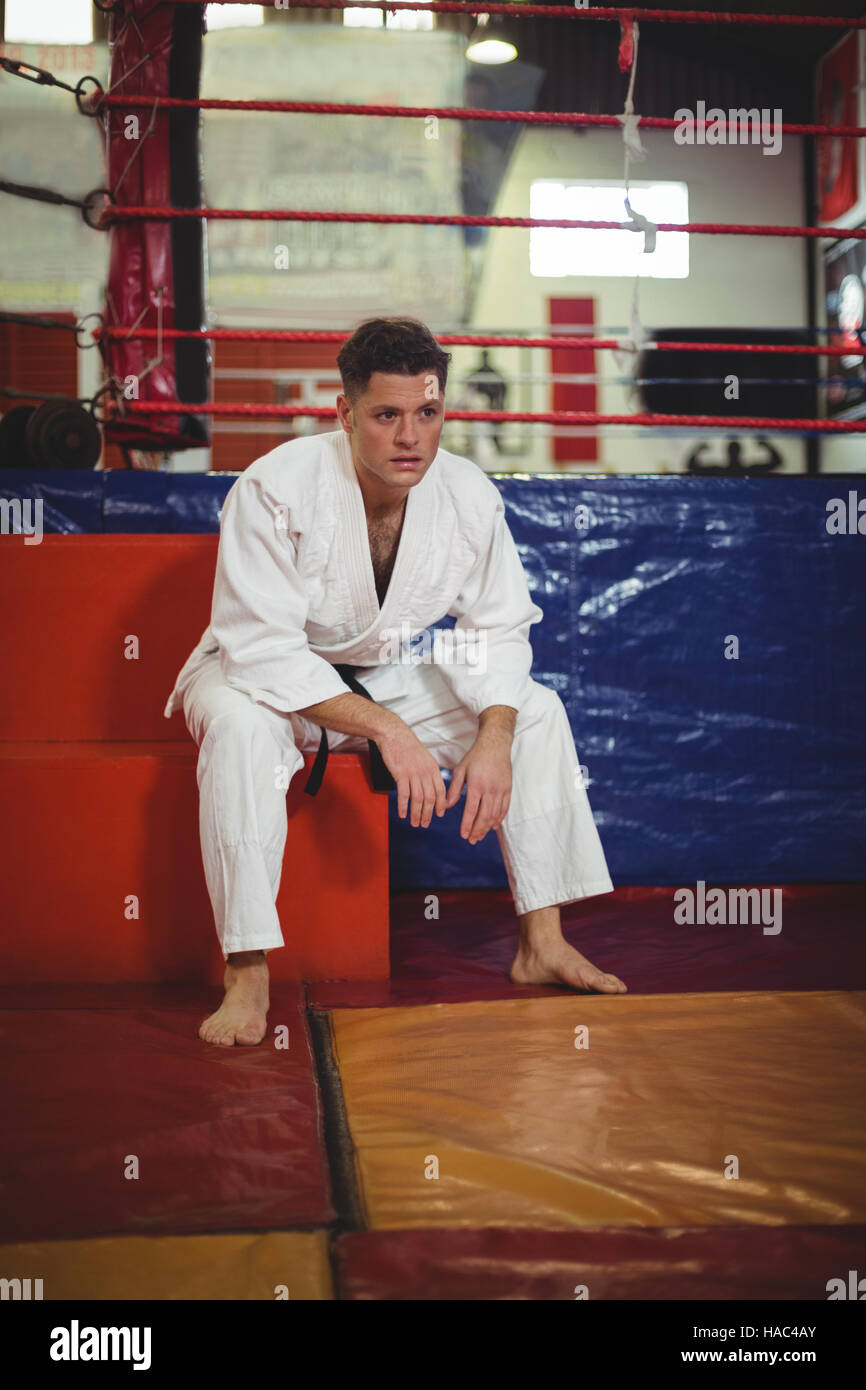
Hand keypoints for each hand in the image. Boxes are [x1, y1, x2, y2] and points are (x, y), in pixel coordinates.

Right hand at [377, 722, 446, 827]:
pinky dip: (404, 807)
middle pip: (430, 798)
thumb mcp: (423, 758)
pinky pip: (404, 795)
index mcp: (433, 768)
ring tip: (415, 823)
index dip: (440, 805)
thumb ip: (428, 772)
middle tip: (425, 824)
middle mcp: (425, 772)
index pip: (440, 790)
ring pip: (418, 799)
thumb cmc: (407, 746)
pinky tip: (402, 814)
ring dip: (417, 814)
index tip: (439, 814)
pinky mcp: (401, 774)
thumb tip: (430, 786)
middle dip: (428, 814)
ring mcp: (413, 773)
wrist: (393, 734)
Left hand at [444, 729, 512, 843]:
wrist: (495, 744)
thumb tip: (447, 805)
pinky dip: (499, 818)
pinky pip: (505, 808)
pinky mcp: (508, 789)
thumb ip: (454, 789)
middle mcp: (490, 789)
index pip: (472, 810)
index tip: (463, 835)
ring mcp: (501, 790)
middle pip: (484, 816)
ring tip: (479, 836)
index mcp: (477, 785)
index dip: (467, 825)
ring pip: (495, 814)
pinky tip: (492, 826)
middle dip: (477, 830)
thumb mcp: (461, 770)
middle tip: (471, 840)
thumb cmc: (476, 756)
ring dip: (487, 827)